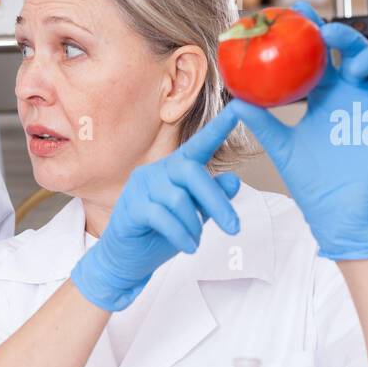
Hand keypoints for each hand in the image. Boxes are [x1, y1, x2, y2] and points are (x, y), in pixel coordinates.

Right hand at [70, 108, 242, 311]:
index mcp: (175, 169)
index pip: (200, 143)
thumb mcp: (193, 216)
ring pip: (178, 198)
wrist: (126, 259)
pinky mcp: (130, 209)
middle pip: (192, 173)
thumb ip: (211, 198)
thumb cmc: (159, 234)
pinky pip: (161, 217)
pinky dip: (181, 234)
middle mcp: (157, 171)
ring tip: (197, 240)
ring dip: (195, 224)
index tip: (242, 107)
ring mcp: (140, 188)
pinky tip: (189, 247)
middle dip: (216, 201)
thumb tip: (234, 181)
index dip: (220, 126)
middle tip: (234, 228)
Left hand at [226, 0, 367, 260]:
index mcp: (325, 93)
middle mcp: (353, 91)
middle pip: (354, 49)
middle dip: (344, 34)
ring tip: (353, 69)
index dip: (311, 29)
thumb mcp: (281, 146)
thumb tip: (234, 103)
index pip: (320, 53)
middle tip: (326, 32)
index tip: (296, 10)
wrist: (336, 208)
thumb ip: (261, 123)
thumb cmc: (309, 179)